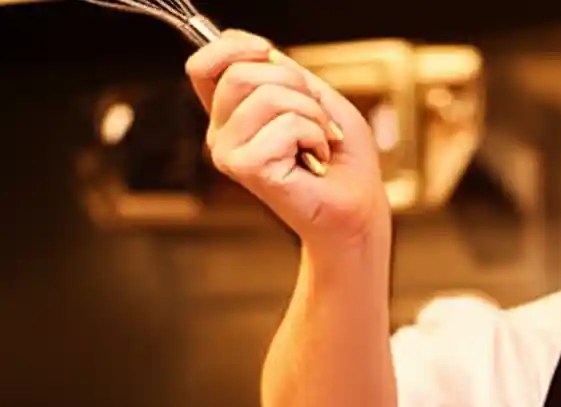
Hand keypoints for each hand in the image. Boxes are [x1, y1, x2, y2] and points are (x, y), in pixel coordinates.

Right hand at [185, 30, 390, 245]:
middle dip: (293, 84)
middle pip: (239, 73)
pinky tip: (315, 160)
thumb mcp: (315, 96)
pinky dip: (314, 135)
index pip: (205, 64)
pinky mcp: (245, 168)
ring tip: (318, 142)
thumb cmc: (340, 157)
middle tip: (314, 118)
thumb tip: (257, 49)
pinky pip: (285, 124)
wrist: (356, 206)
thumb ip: (282, 71)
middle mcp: (222, 133)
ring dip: (311, 113)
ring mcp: (228, 152)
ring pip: (267, 95)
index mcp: (232, 114)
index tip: (269, 52)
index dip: (234, 46)